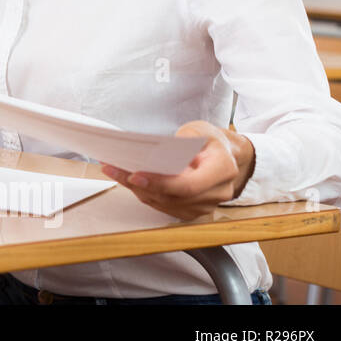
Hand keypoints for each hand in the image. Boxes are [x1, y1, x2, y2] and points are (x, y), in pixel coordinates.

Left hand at [101, 120, 255, 219]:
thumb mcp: (199, 129)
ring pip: (164, 203)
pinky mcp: (193, 211)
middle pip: (172, 196)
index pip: (189, 185)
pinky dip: (144, 194)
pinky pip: (164, 206)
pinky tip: (128, 180)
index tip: (136, 175)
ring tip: (115, 171)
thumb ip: (182, 139)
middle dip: (140, 184)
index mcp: (223, 169)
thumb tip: (159, 153)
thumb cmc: (210, 141)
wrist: (226, 155)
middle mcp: (217, 192)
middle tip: (114, 169)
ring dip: (137, 189)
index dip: (160, 183)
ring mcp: (206, 205)